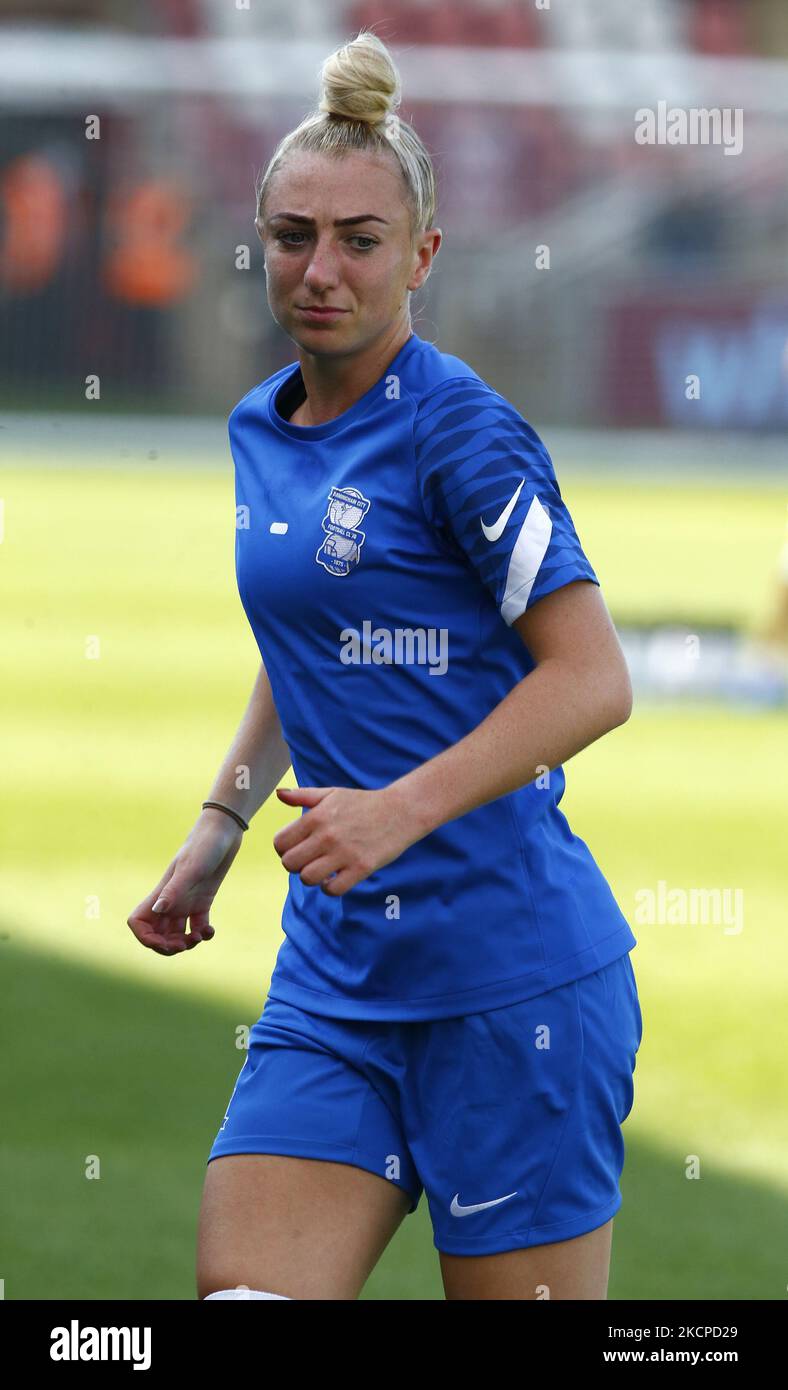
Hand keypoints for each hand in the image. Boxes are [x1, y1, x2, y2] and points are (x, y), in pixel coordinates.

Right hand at [127, 813, 242, 955]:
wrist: (223, 833)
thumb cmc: (204, 846)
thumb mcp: (191, 869)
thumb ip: (174, 890)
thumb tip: (158, 911)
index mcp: (161, 894)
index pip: (139, 922)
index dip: (145, 938)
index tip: (162, 942)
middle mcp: (171, 900)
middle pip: (157, 934)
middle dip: (168, 946)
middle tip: (185, 944)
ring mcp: (186, 902)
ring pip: (176, 934)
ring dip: (186, 943)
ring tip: (200, 936)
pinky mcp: (203, 901)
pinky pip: (197, 927)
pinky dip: (203, 934)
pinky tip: (210, 930)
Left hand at [273, 784, 419, 895]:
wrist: (401, 811)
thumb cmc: (364, 803)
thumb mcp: (332, 793)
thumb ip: (303, 795)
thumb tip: (279, 794)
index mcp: (316, 816)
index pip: (280, 842)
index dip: (283, 849)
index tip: (296, 848)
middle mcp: (327, 835)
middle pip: (290, 864)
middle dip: (295, 865)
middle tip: (308, 860)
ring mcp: (344, 853)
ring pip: (308, 878)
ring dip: (311, 877)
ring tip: (322, 869)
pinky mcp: (361, 868)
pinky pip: (333, 889)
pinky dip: (330, 887)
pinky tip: (335, 878)